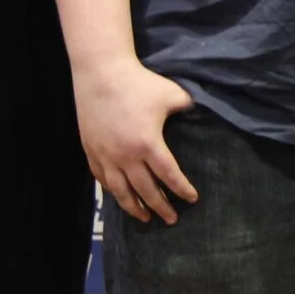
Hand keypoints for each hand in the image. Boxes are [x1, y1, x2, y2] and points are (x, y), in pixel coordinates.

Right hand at [75, 60, 197, 224]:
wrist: (101, 74)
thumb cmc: (140, 83)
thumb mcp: (172, 94)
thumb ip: (188, 108)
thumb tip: (203, 114)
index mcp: (148, 144)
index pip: (169, 175)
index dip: (181, 189)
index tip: (192, 199)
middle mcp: (126, 156)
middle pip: (145, 190)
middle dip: (160, 207)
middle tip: (171, 219)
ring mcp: (106, 156)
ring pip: (121, 191)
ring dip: (134, 207)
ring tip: (145, 218)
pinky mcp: (91, 151)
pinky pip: (102, 179)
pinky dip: (113, 192)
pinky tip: (120, 196)